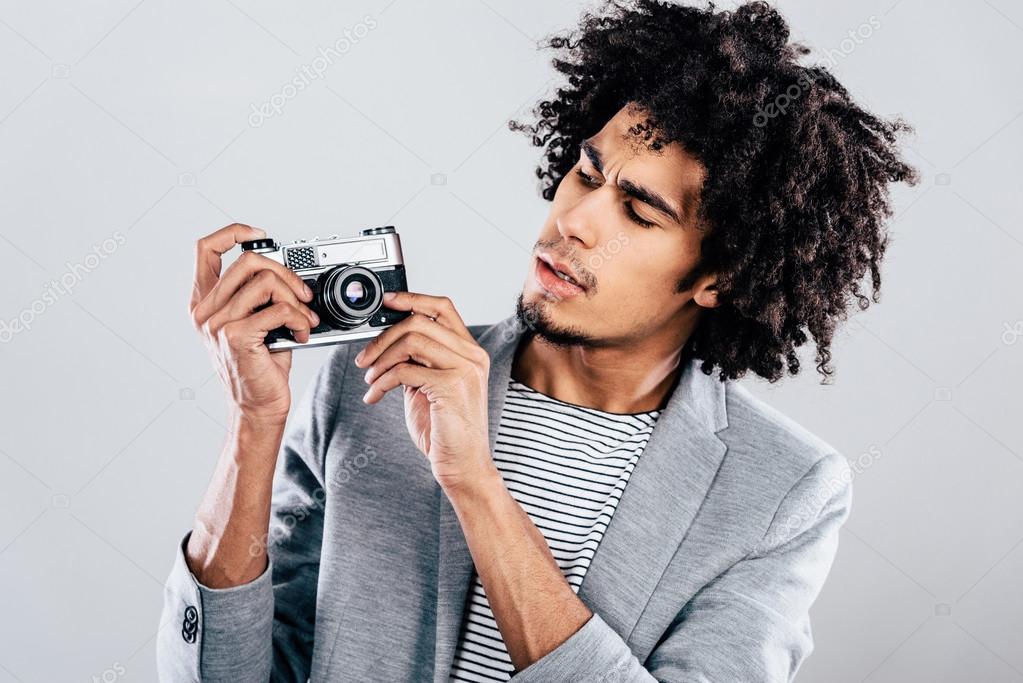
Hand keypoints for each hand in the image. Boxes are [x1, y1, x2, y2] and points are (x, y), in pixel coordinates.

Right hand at [189, 223, 319, 425]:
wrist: (258, 406)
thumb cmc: (260, 366)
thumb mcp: (256, 323)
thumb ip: (258, 296)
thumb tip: (288, 272)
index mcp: (205, 302)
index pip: (205, 249)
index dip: (232, 232)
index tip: (260, 235)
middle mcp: (205, 311)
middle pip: (247, 261)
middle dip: (285, 272)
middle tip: (302, 295)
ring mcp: (216, 323)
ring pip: (265, 281)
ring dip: (297, 300)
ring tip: (305, 319)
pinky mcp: (235, 336)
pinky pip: (278, 308)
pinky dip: (300, 318)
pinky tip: (302, 333)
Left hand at [354, 292, 495, 492]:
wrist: (463, 466)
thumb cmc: (446, 430)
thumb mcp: (430, 386)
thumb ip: (418, 361)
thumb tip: (388, 340)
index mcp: (470, 352)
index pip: (442, 307)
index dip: (411, 299)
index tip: (386, 302)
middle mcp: (472, 356)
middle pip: (419, 321)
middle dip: (383, 337)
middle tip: (364, 358)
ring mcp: (464, 370)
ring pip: (411, 341)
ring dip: (380, 359)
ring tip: (370, 378)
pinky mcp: (451, 387)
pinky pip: (404, 370)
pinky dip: (381, 382)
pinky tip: (374, 395)